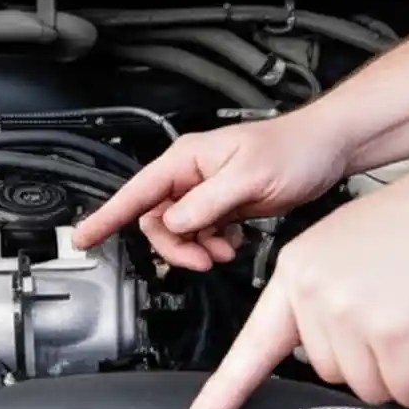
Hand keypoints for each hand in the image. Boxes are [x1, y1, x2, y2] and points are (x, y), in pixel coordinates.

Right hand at [72, 117, 347, 269]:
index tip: (84, 238)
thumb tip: (174, 222)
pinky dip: (213, 244)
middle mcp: (190, 174)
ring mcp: (204, 190)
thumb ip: (207, 202)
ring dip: (198, 247)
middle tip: (204, 258)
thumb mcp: (249, 178)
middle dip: (177, 246)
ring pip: (179, 231)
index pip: (136, 192)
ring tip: (226, 250)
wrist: (324, 150)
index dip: (107, 217)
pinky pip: (200, 233)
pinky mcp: (221, 204)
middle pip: (157, 221)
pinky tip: (234, 241)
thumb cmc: (293, 150)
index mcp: (186, 160)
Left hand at [188, 179, 408, 408]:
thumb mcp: (353, 245)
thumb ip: (327, 292)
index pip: (256, 341)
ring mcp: (353, 315)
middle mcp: (318, 291)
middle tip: (407, 305)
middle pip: (334, 372)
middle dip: (376, 355)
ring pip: (374, 387)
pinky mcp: (397, 337)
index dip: (228, 388)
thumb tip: (324, 340)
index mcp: (300, 268)